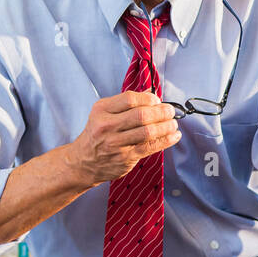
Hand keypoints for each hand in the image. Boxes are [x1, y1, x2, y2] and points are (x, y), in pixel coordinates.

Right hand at [66, 91, 180, 187]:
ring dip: (166, 126)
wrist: (83, 162)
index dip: (148, 98)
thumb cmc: (97, 135)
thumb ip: (125, 103)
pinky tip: (174, 136)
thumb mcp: (103, 113)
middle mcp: (107, 126)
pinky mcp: (125, 158)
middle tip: (170, 111)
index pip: (129, 99)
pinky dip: (166, 140)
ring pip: (148, 132)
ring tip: (173, 123)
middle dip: (161, 112)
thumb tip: (150, 94)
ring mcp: (116, 143)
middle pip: (141, 115)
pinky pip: (150, 147)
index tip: (157, 101)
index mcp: (101, 110)